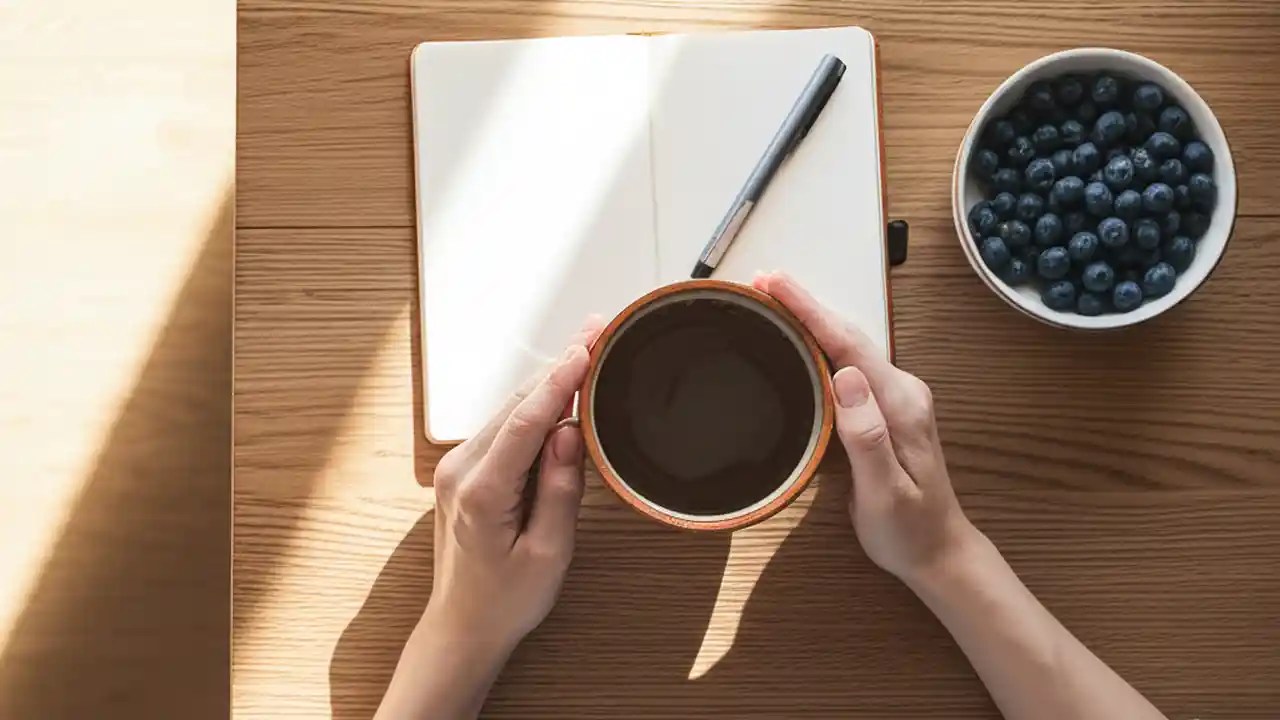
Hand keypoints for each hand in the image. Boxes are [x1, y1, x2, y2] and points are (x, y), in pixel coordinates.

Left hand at [425, 318, 601, 651]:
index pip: (525, 422)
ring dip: (550, 382)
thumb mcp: (549, 552)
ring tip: (588, 348)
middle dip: (559, 367)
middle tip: (598, 330)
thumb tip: (570, 433)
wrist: (462, 626)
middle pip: (517, 405)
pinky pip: (505, 427)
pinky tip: (563, 389)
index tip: (586, 347)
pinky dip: (535, 406)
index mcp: (481, 492)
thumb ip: (561, 489)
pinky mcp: (464, 470)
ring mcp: (457, 467)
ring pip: (511, 411)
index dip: (559, 381)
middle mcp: (461, 470)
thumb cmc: (506, 599)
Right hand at [754, 272, 980, 584]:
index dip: (810, 312)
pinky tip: (801, 342)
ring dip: (812, 322)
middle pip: (849, 337)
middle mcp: (903, 392)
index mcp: (900, 405)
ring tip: (773, 302)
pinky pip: (850, 365)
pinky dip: (821, 345)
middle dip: (806, 306)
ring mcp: (897, 398)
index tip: (774, 284)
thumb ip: (867, 436)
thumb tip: (846, 377)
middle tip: (762, 283)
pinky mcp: (887, 409)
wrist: (940, 554)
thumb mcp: (884, 491)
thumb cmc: (908, 530)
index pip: (850, 346)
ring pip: (849, 347)